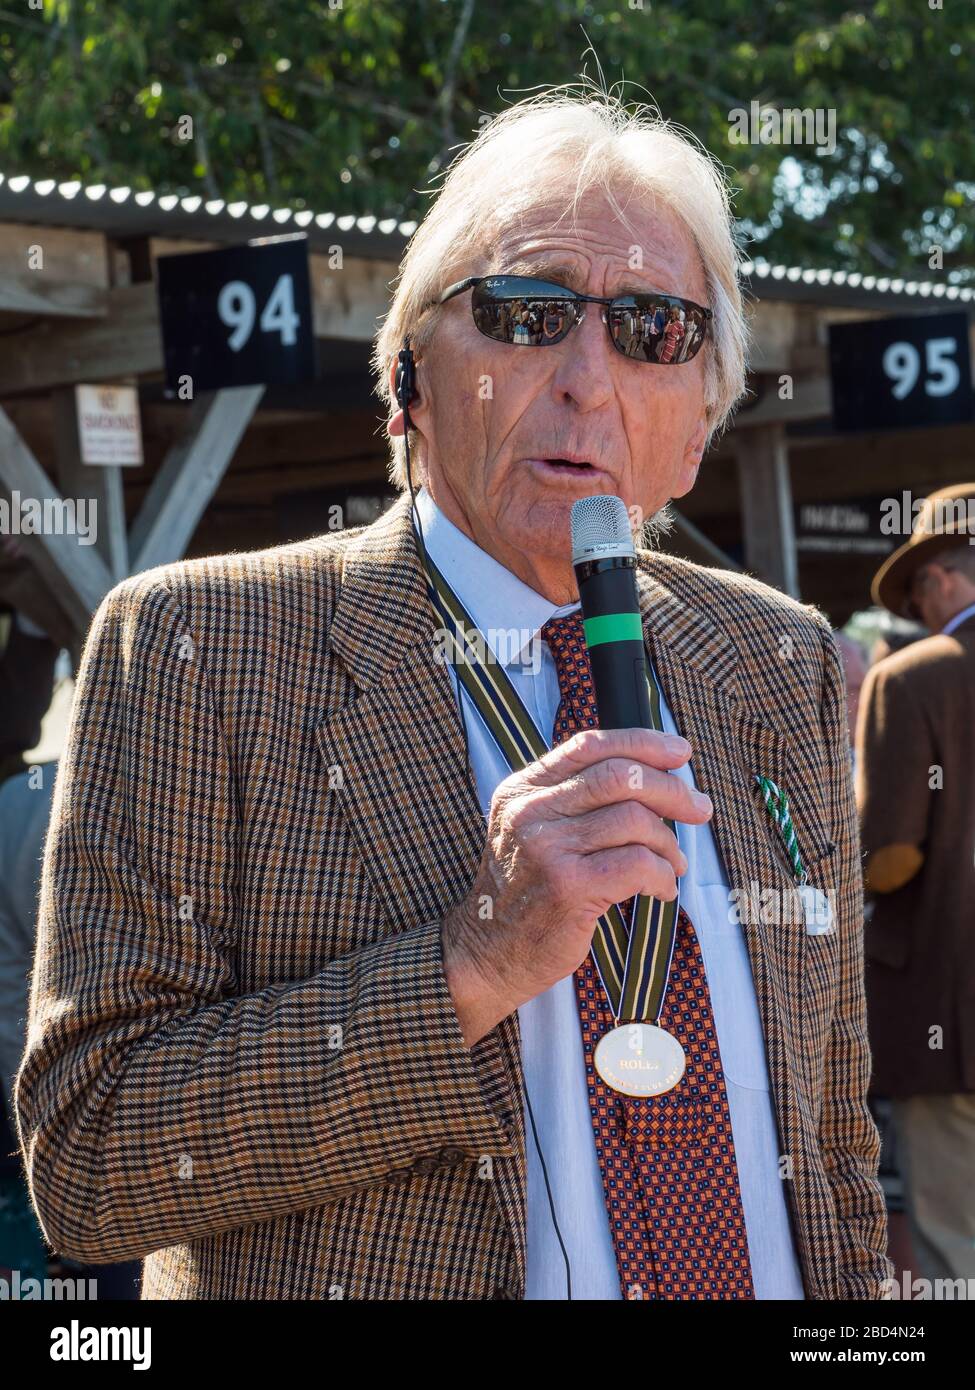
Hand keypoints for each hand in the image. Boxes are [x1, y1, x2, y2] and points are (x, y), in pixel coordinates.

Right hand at [442, 727, 712, 1045]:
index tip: (680, 752)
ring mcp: (547, 848)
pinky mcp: (568, 887)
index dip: (642, 742)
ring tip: (672, 864)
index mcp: (523, 789)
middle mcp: (530, 811)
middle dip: (672, 790)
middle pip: (620, 776)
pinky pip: (639, 864)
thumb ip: (574, 800)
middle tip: (700, 809)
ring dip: (668, 843)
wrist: (487, 953)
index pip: (590, 745)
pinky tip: (661, 888)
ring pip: (635, 820)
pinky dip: (663, 875)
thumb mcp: (532, 831)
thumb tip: (653, 776)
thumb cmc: (525, 893)